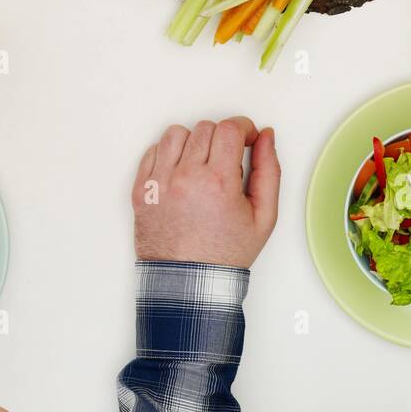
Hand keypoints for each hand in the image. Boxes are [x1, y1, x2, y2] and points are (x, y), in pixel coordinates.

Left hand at [131, 117, 278, 267]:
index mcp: (217, 183)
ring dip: (193, 142)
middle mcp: (184, 178)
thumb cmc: (225, 254)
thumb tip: (266, 137)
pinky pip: (153, 150)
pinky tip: (181, 173)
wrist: (189, 284)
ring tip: (201, 165)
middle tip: (226, 162)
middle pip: (205, 128)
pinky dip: (168, 155)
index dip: (243, 128)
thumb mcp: (264, 216)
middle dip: (221, 138)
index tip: (246, 138)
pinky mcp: (141, 190)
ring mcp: (158, 183)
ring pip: (176, 133)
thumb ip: (269, 170)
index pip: (229, 128)